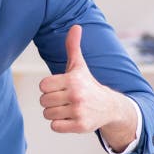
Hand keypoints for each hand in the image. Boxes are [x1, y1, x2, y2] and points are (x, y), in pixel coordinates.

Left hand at [38, 25, 135, 149]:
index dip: (49, 87)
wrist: (110, 107)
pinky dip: (59, 124)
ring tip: (68, 108)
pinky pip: (54, 127)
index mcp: (73, 79)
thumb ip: (73, 47)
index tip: (60, 87)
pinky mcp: (80, 126)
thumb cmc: (88, 84)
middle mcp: (77, 95)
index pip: (43, 85)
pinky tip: (70, 118)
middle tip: (64, 99)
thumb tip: (76, 26)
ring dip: (55, 113)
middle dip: (51, 101)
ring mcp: (79, 111)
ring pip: (48, 114)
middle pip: (43, 101)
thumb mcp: (79, 66)